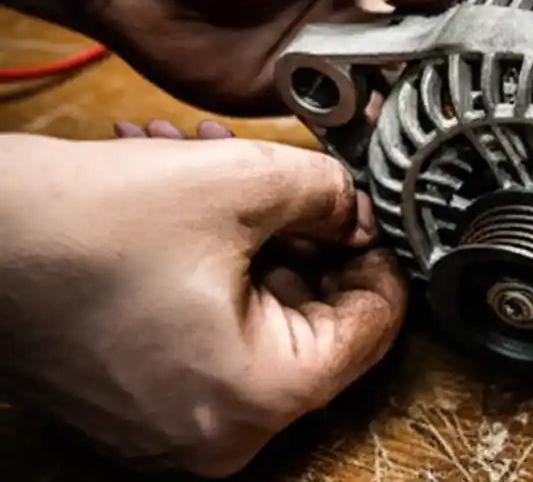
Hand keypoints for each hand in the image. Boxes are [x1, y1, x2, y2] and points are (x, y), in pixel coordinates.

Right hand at [0, 128, 407, 476]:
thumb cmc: (78, 224)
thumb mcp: (243, 182)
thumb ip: (331, 195)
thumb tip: (359, 212)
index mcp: (256, 396)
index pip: (371, 329)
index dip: (377, 257)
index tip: (367, 214)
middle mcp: (216, 435)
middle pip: (311, 324)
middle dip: (301, 238)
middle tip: (289, 183)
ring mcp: (171, 427)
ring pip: (254, 320)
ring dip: (249, 241)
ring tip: (219, 174)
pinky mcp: (135, 405)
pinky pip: (206, 335)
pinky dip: (208, 269)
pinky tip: (183, 201)